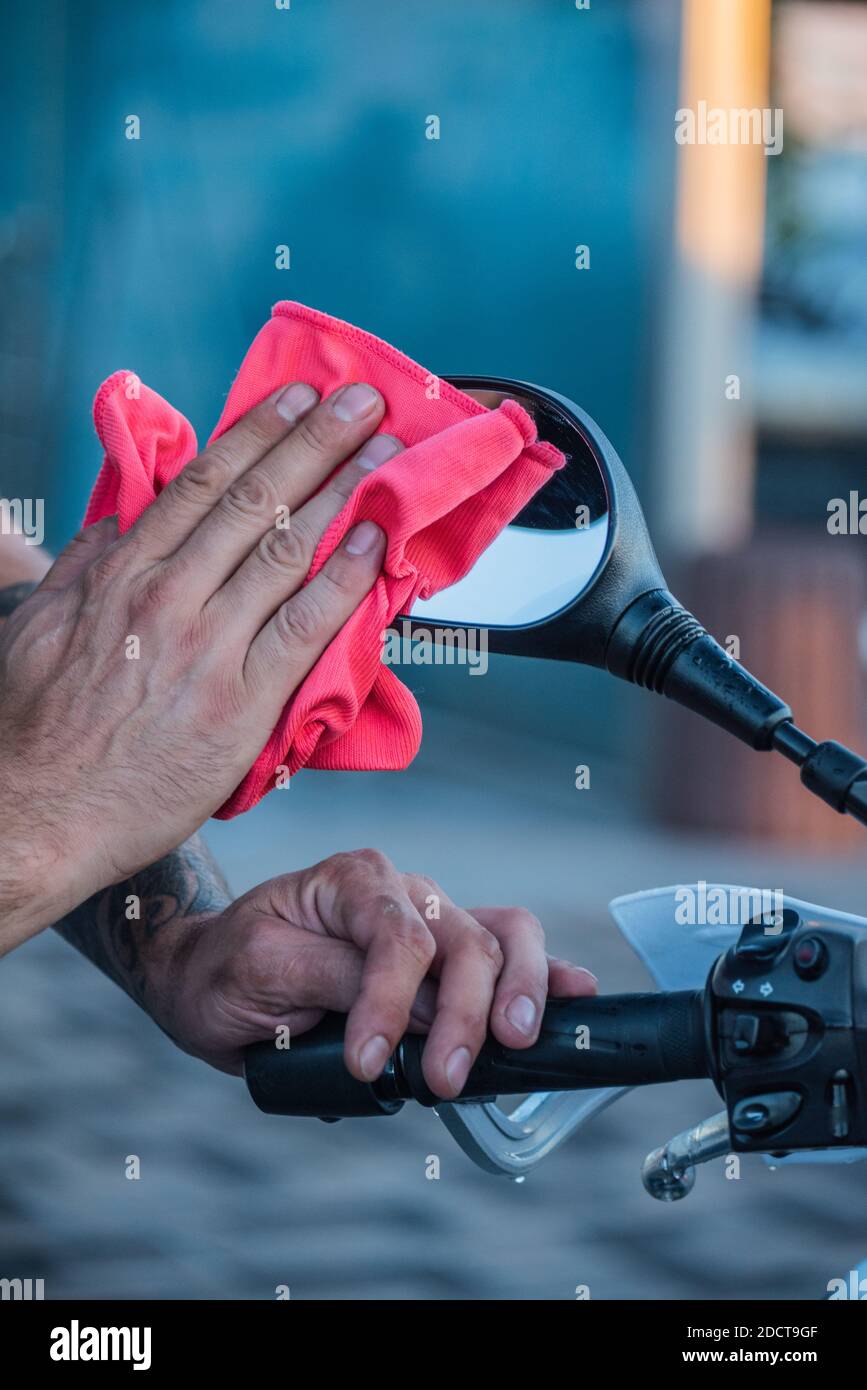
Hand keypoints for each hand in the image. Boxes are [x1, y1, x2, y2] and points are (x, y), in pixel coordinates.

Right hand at [0, 383, 403, 950]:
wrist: (39, 818)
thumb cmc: (36, 730)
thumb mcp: (38, 628)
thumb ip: (85, 569)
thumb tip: (119, 526)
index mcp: (121, 574)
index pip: (201, 483)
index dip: (256, 433)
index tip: (296, 398)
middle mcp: (168, 598)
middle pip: (254, 502)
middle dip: (314, 442)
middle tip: (360, 401)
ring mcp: (208, 649)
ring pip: (285, 551)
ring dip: (341, 493)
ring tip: (382, 454)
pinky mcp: (242, 704)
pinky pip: (305, 629)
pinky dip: (344, 581)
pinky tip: (374, 544)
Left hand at [147, 849, 597, 1095]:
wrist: (212, 973)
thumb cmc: (229, 969)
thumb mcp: (259, 970)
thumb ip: (336, 981)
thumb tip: (411, 1016)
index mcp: (354, 880)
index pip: (398, 938)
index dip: (392, 1004)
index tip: (366, 1063)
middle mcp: (404, 891)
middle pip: (464, 939)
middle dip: (464, 1013)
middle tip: (445, 1080)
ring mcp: (432, 920)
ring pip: (503, 936)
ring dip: (518, 990)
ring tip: (516, 1040)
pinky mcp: (445, 956)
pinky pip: (508, 952)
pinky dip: (543, 975)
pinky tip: (575, 994)